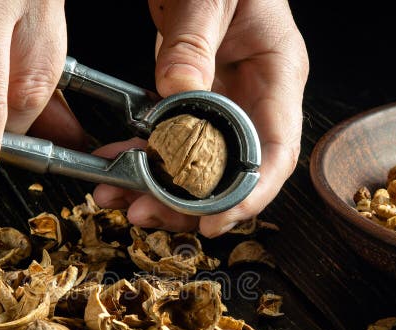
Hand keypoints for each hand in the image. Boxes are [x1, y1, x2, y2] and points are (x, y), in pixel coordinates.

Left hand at [92, 0, 308, 236]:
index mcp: (279, 75)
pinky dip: (146, 158)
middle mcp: (256, 98)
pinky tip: (116, 164)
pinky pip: (174, 142)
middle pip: (233, 173)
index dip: (247, 196)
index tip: (211, 222)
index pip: (275, 153)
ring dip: (161, 190)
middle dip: (189, 203)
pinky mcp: (196, 100)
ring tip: (120, 197)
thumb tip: (178, 89)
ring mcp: (226, 102)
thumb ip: (194, 43)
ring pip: (200, 166)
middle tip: (146, 213)